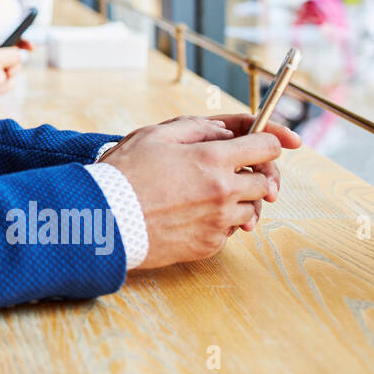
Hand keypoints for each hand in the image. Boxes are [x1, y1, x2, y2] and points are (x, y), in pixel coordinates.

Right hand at [99, 115, 298, 269]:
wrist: (104, 219)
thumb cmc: (124, 174)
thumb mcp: (154, 135)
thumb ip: (196, 128)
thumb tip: (226, 131)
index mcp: (212, 159)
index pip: (266, 147)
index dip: (269, 143)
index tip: (262, 147)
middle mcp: (223, 191)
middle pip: (266, 183)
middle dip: (256, 175)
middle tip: (236, 173)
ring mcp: (218, 221)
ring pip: (251, 210)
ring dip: (239, 201)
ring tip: (210, 196)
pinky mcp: (209, 245)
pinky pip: (228, 231)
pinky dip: (219, 222)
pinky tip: (194, 214)